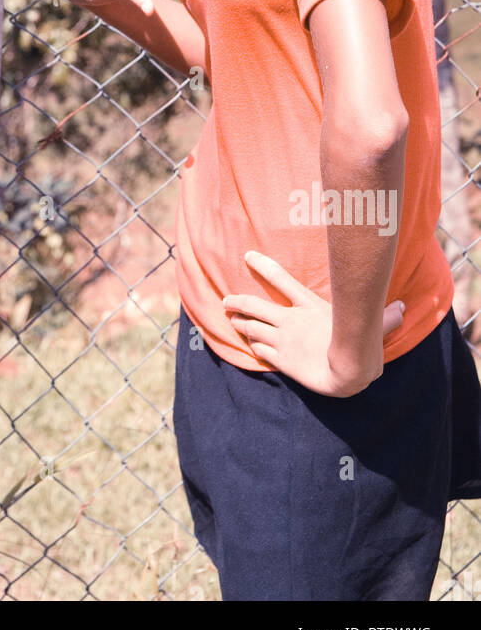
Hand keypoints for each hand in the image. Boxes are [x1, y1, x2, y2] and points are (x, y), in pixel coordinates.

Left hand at [222, 250, 404, 397]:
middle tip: (226, 300)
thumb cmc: (358, 348)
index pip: (282, 280)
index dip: (263, 266)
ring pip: (253, 327)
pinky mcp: (281, 360)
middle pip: (257, 305)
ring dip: (240, 322)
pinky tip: (246, 345)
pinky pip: (260, 350)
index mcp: (310, 307)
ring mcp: (283, 340)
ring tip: (230, 319)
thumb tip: (402, 307)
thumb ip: (384, 317)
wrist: (344, 373)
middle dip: (238, 301)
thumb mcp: (371, 328)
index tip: (247, 256)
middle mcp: (291, 320)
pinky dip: (251, 346)